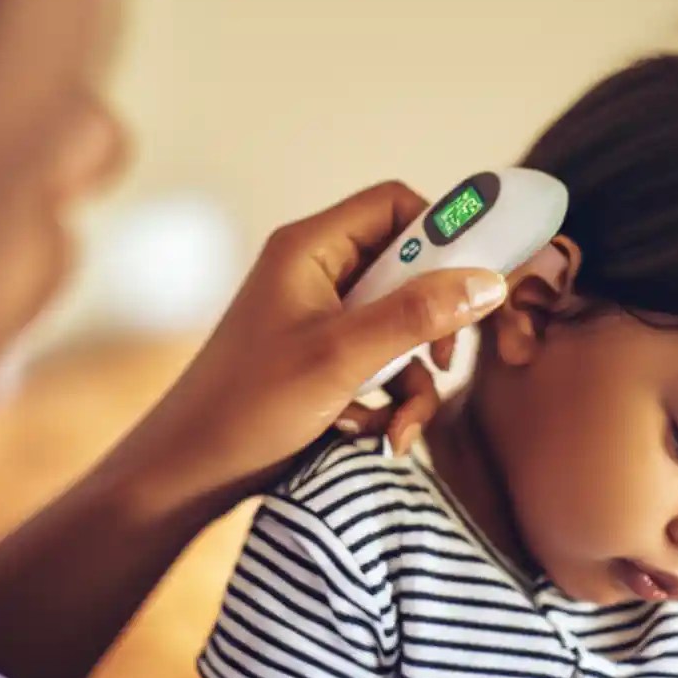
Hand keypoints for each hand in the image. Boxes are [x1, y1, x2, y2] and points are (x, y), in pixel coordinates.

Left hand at [144, 181, 506, 500]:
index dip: (442, 235)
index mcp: (310, 248)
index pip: (395, 206)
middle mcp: (316, 273)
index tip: (475, 281)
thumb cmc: (248, 407)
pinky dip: (389, 399)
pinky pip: (379, 362)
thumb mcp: (342, 358)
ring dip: (411, 377)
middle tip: (440, 361)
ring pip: (399, 326)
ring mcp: (318, 318)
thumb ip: (415, 316)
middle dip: (430, 324)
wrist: (188, 472)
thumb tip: (488, 282)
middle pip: (406, 270)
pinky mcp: (321, 360)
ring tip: (400, 425)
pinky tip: (379, 435)